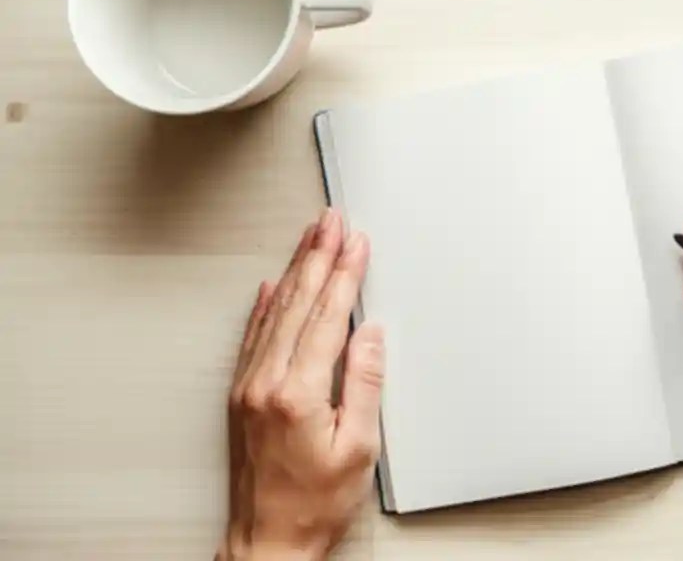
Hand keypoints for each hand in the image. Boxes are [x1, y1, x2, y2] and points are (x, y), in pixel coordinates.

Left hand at [220, 209, 383, 560]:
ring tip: (311, 239)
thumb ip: (365, 385)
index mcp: (298, 393)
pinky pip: (254, 337)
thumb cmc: (314, 505)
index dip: (344, 275)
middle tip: (332, 222)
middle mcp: (266, 384)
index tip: (356, 244)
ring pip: (275, 313)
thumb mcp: (358, 448)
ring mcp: (249, 388)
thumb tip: (370, 336)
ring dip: (295, 271)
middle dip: (318, 257)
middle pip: (298, 304)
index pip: (327, 317)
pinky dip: (266, 306)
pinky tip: (274, 286)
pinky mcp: (241, 396)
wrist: (268, 542)